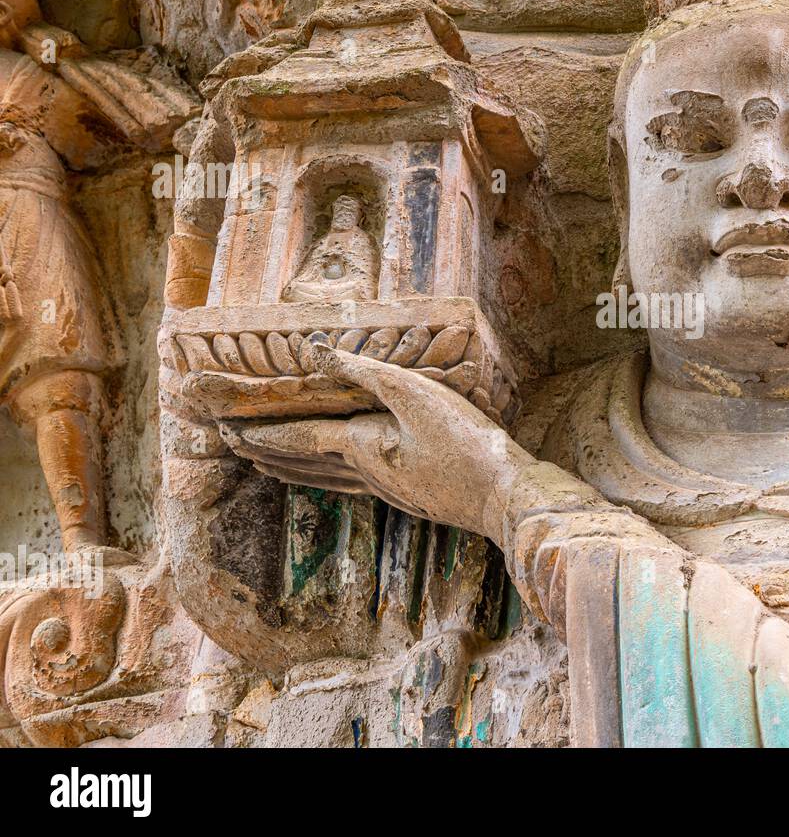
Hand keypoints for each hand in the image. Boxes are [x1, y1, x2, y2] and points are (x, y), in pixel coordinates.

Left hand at [216, 340, 534, 541]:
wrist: (501, 497)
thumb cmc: (464, 443)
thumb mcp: (416, 394)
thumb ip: (366, 372)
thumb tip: (317, 351)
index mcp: (361, 447)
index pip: (298, 438)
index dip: (261, 432)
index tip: (226, 431)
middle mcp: (364, 473)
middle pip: (302, 463)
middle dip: (265, 450)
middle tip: (232, 445)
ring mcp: (385, 489)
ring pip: (323, 478)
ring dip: (289, 469)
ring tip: (265, 464)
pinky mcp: (406, 495)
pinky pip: (347, 485)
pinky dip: (322, 478)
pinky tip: (336, 476)